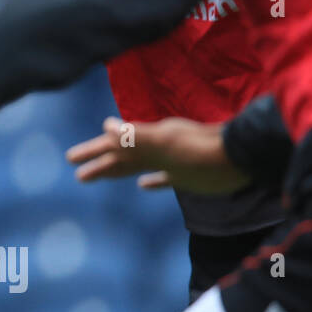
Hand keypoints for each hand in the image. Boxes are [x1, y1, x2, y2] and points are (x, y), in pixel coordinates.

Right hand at [65, 115, 248, 193]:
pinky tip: (142, 186)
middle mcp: (155, 148)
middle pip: (120, 156)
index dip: (92, 152)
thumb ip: (137, 134)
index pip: (113, 145)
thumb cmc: (203, 150)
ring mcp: (170, 162)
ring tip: (95, 178)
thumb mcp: (166, 141)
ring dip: (115, 171)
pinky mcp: (186, 176)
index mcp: (147, 139)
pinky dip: (150, 181)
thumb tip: (106, 125)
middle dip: (97, 162)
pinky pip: (162, 178)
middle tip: (76, 171)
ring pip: (135, 166)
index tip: (71, 159)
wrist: (241, 158)